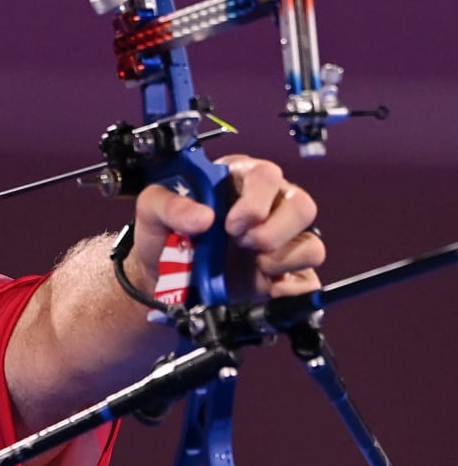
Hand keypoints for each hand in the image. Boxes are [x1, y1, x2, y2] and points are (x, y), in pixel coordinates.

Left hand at [129, 154, 326, 299]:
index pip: (268, 176)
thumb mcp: (152, 211)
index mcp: (240, 181)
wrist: (160, 278)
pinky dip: (291, 290)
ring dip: (283, 259)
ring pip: (312, 245)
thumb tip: (202, 217)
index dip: (255, 201)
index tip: (230, 225)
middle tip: (243, 244)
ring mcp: (281, 244)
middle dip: (273, 231)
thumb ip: (169, 205)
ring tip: (254, 265)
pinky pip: (308, 282)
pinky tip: (265, 289)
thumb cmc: (164, 234)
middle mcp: (270, 208)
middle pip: (302, 207)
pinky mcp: (284, 277)